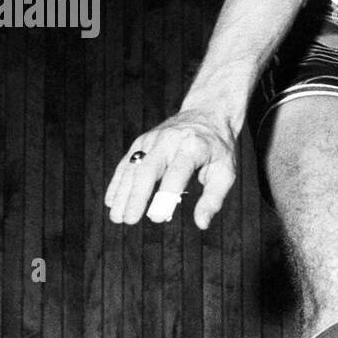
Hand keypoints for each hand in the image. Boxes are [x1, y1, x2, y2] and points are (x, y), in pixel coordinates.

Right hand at [104, 110, 236, 229]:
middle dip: (137, 196)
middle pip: (148, 169)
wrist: (207, 114)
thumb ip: (213, 199)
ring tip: (117, 218)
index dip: (165, 195)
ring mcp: (152, 139)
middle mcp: (170, 140)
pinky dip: (118, 183)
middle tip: (129, 221)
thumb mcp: (226, 172)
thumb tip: (202, 224)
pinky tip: (111, 202)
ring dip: (123, 193)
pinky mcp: (142, 141)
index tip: (156, 218)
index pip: (177, 172)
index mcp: (194, 146)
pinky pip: (127, 163)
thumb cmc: (218, 150)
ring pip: (133, 167)